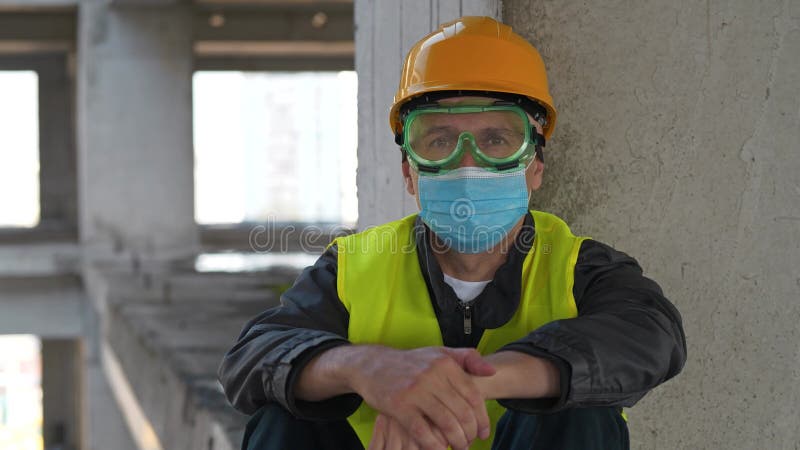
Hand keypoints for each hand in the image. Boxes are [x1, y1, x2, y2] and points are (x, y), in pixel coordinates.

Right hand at [348, 346, 494, 449]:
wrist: (373, 364)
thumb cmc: (411, 363)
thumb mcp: (440, 354)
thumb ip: (468, 359)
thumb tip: (493, 371)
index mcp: (445, 364)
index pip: (473, 395)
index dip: (482, 418)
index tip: (483, 433)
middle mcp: (432, 375)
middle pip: (462, 412)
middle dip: (470, 433)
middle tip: (470, 443)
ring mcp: (415, 390)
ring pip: (446, 423)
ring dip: (456, 441)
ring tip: (458, 448)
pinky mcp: (399, 405)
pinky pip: (422, 431)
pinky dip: (434, 445)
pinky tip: (439, 449)